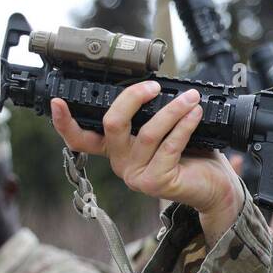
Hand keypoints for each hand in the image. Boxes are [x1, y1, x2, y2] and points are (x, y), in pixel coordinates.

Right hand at [50, 81, 243, 243]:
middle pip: (112, 124)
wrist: (214, 188)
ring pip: (147, 132)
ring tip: (190, 98)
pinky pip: (169, 145)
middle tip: (154, 86)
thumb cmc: (192, 157)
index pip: (82, 138)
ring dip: (172, 110)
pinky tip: (195, 114)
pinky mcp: (156, 182)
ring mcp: (136, 175)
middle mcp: (120, 163)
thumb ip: (149, 115)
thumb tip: (151, 85)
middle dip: (132, 98)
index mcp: (116, 149)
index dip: (65, 123)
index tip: (57, 102)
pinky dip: (184, 125)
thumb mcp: (164, 131)